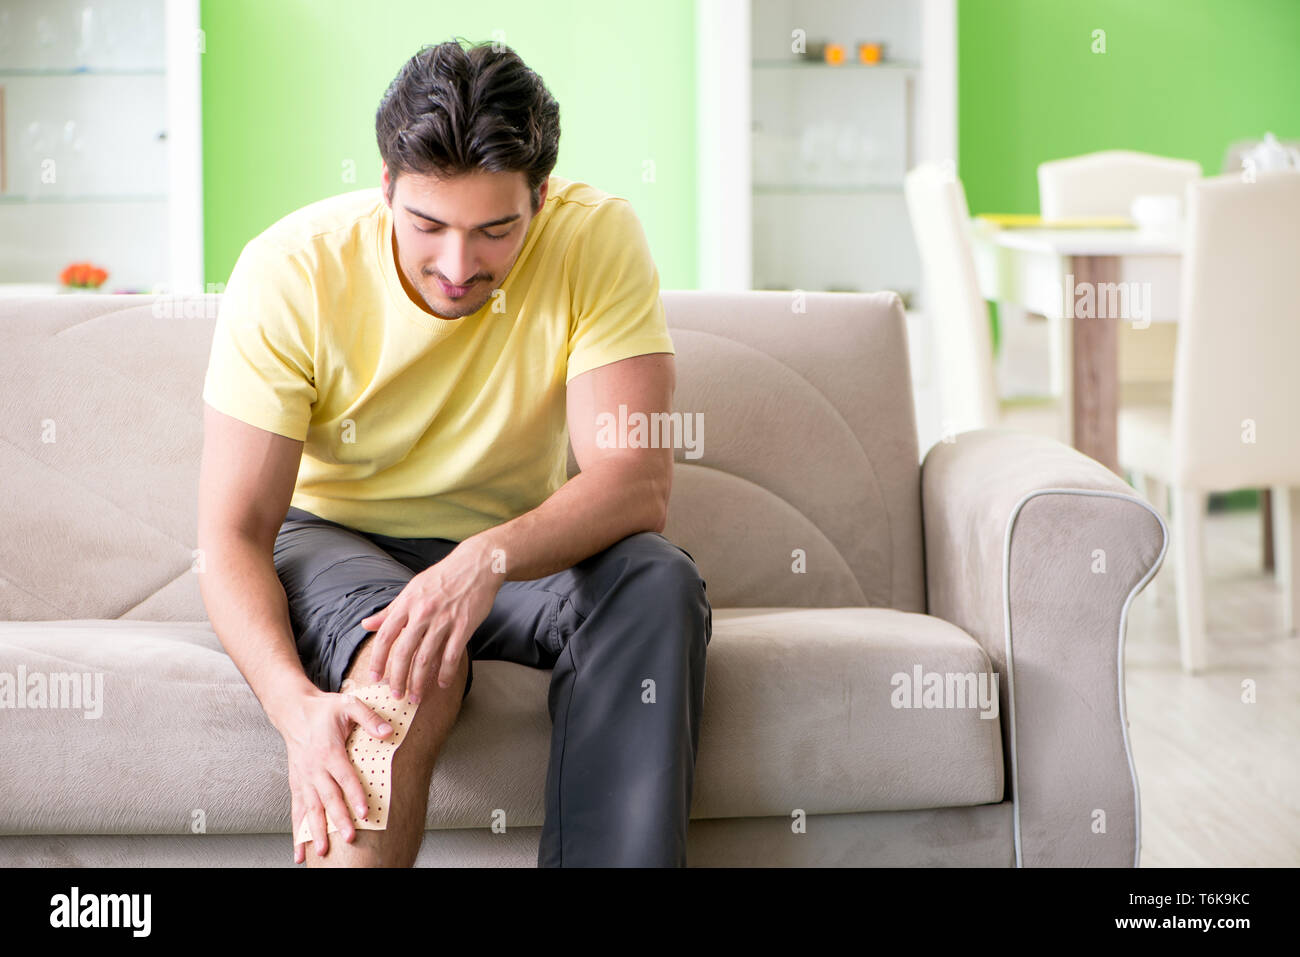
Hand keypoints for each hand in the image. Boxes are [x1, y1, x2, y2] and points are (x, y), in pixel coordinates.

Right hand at [280, 688, 394, 862]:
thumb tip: (389, 732)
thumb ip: (370, 718)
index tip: (365, 812)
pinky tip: (300, 854)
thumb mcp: (349, 705)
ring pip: (311, 808)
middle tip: (349, 837)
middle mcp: (314, 768)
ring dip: (316, 831)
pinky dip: (298, 833)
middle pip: (328, 797)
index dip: (355, 795)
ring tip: (323, 851)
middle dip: (339, 819)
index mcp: (329, 751)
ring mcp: (304, 778)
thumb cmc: (325, 710)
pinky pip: (297, 811)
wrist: (295, 711)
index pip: (344, 776)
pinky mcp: (297, 785)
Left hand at [360, 536, 504, 703]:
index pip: (385, 636)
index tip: (374, 677)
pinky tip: (441, 683)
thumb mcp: (412, 589)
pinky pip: (451, 655)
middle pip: (404, 652)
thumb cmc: (443, 576)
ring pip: (426, 658)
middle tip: (396, 695)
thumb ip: (390, 610)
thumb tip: (366, 624)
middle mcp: (423, 613)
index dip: (378, 659)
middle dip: (398, 678)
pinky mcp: (464, 625)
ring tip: (416, 697)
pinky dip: (445, 673)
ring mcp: (444, 620)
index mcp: (407, 603)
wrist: (476, 565)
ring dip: (419, 681)